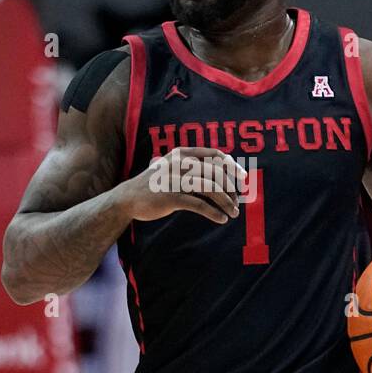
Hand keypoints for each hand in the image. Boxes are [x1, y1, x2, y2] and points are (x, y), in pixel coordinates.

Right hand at [117, 147, 245, 224]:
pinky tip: (221, 219)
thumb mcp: (172, 167)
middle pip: (216, 173)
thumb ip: (192, 166)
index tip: (243, 177)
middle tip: (237, 203)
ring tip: (232, 213)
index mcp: (182, 153)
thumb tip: (222, 171)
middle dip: (231, 189)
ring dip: (226, 202)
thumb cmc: (155, 184)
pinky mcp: (171, 197)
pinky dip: (214, 213)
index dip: (232, 165)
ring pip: (211, 188)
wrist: (128, 198)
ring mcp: (175, 179)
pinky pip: (200, 204)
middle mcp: (180, 163)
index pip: (215, 154)